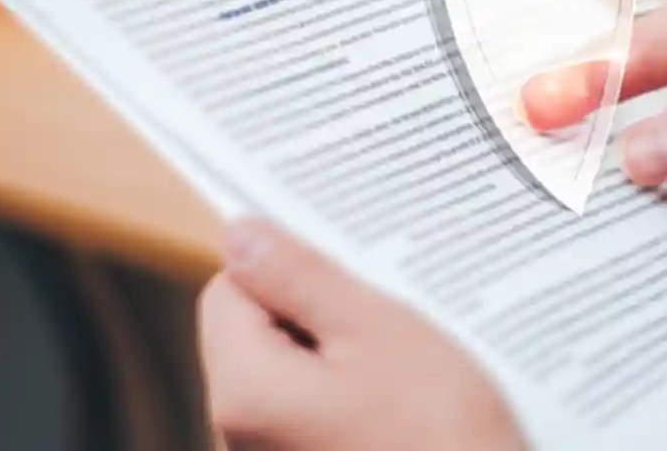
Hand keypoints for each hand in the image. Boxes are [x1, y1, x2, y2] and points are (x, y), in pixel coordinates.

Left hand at [199, 218, 520, 450]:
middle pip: (256, 332)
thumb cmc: (439, 434)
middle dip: (316, 310)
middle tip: (384, 313)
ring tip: (402, 361)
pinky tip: (401, 396)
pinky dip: (351, 388)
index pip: (228, 290)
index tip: (342, 267)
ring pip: (291, 369)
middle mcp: (241, 434)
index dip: (284, 267)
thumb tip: (242, 235)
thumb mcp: (374, 329)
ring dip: (340, 350)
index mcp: (244, 391)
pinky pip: (313, 406)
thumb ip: (298, 277)